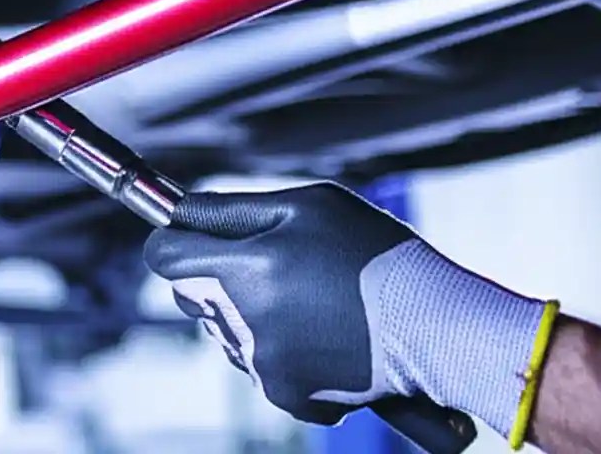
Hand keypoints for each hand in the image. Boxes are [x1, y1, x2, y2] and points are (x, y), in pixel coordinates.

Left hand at [143, 182, 553, 437]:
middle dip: (212, 276)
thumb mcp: (308, 205)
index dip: (171, 241)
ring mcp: (260, 362)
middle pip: (189, 295)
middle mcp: (243, 318)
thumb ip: (232, 209)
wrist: (438, 328)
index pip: (161, 255)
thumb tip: (180, 213)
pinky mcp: (283, 394)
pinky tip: (321, 333)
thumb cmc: (375, 255)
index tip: (185, 237)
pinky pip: (258, 365)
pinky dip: (280, 350)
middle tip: (265, 265)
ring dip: (249, 313)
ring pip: (224, 330)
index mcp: (245, 265)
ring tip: (310, 300)